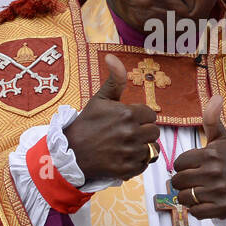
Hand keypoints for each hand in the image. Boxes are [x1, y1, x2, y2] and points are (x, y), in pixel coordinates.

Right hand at [63, 54, 159, 182]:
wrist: (71, 152)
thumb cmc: (87, 124)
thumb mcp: (100, 98)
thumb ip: (114, 79)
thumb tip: (112, 56)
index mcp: (127, 114)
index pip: (151, 115)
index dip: (141, 117)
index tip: (128, 120)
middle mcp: (131, 133)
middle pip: (154, 132)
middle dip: (143, 132)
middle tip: (127, 133)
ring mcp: (130, 152)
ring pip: (152, 149)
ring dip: (142, 147)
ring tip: (126, 145)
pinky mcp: (128, 169)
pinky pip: (145, 164)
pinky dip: (137, 162)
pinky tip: (124, 156)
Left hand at [171, 95, 225, 221]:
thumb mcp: (224, 141)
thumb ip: (213, 121)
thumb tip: (215, 97)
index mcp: (211, 154)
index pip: (179, 163)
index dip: (184, 167)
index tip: (195, 168)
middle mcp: (215, 171)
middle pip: (178, 181)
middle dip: (183, 184)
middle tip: (196, 183)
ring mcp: (219, 190)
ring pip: (184, 198)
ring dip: (189, 198)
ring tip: (200, 193)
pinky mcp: (223, 208)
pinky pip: (195, 212)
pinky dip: (197, 210)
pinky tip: (207, 203)